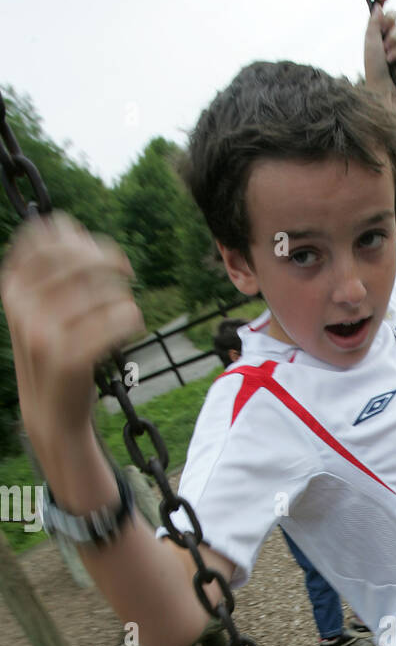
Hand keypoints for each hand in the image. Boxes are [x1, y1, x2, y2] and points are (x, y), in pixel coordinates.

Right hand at [0, 211, 144, 460]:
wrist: (51, 415)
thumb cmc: (55, 352)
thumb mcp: (38, 310)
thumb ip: (51, 274)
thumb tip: (75, 231)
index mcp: (13, 289)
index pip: (44, 238)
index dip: (77, 236)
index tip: (100, 250)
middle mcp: (24, 308)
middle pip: (77, 259)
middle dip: (108, 259)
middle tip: (126, 271)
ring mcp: (45, 334)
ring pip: (102, 290)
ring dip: (122, 296)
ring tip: (124, 310)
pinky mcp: (71, 359)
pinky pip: (117, 320)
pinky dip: (132, 319)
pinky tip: (132, 327)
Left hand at [364, 0, 395, 105]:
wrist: (384, 88)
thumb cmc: (374, 67)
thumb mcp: (371, 41)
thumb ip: (374, 23)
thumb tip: (377, 7)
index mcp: (374, 32)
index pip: (379, 13)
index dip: (382, 3)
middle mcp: (385, 37)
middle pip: (393, 16)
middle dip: (389, 21)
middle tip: (384, 30)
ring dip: (393, 40)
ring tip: (386, 53)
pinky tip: (392, 60)